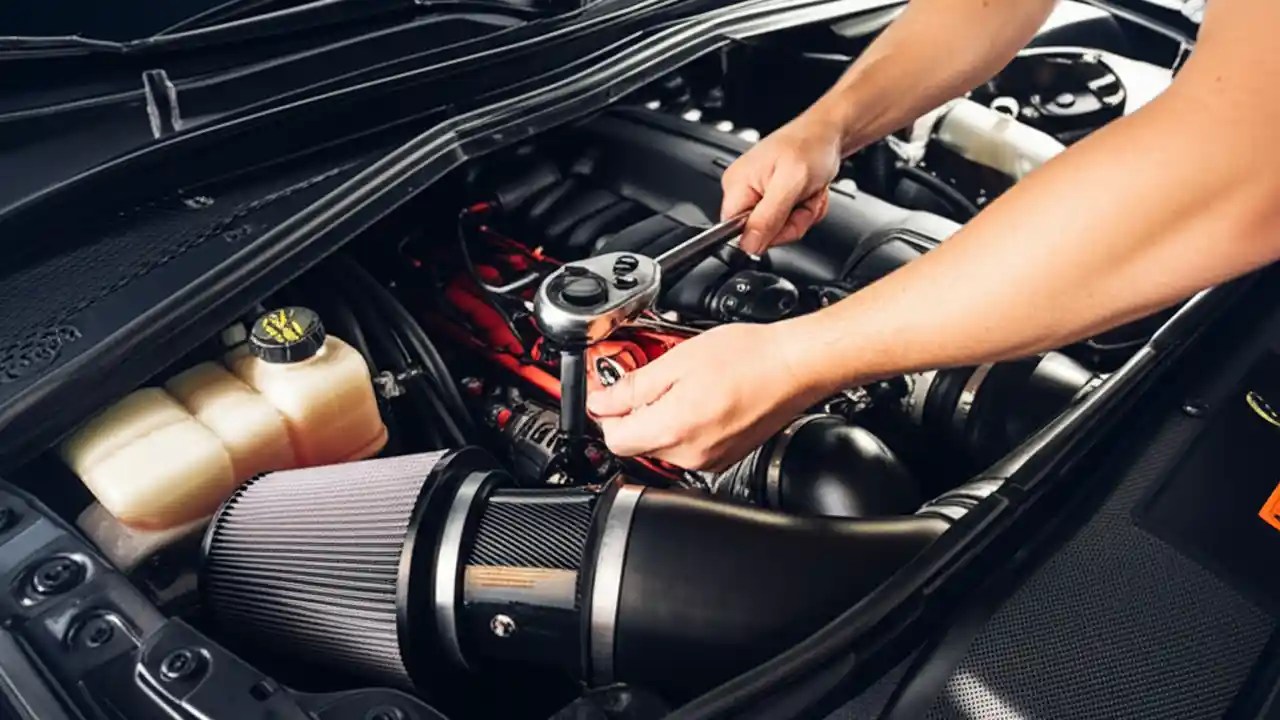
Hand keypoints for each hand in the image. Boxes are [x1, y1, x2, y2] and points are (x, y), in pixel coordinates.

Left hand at [586, 323, 816, 470]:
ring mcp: (709, 460)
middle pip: (636, 443)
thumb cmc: (748, 358)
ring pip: (662, 445)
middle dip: (632, 412)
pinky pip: (687, 446)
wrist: (794, 366)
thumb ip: (632, 386)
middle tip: (643, 377)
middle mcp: (689, 454)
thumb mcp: (677, 360)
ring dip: (659, 417)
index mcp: (673, 429)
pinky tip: (697, 397)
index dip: (605, 412)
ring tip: (678, 384)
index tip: (607, 390)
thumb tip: (601, 401)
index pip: (613, 439)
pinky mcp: (724, 458)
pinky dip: (683, 424)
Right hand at [721, 114, 842, 254]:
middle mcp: (742, 190)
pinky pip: (785, 222)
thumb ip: (768, 218)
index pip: (735, 232)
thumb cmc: (810, 146)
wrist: (827, 135)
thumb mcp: (790, 184)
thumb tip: (749, 245)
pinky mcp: (771, 197)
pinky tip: (805, 193)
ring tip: (804, 193)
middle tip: (800, 201)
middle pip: (759, 234)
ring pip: (777, 230)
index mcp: (736, 185)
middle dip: (789, 223)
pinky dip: (803, 212)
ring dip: (800, 217)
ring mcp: (757, 194)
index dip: (763, 234)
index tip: (784, 217)